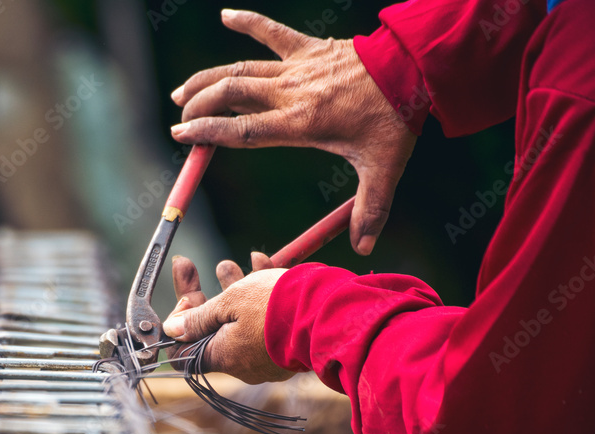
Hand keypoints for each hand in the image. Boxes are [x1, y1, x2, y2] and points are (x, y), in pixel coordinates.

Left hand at [163, 253, 295, 384]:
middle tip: (196, 266)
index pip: (184, 352)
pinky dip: (259, 296)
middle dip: (204, 295)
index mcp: (223, 358)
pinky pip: (264, 322)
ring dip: (231, 290)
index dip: (178, 325)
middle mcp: (242, 364)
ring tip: (228, 264)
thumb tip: (172, 329)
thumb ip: (199, 317)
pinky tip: (260, 264)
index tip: (185, 299)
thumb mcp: (229, 304)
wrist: (331, 314)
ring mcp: (266, 357)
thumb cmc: (275, 307)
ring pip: (240, 321)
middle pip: (211, 330)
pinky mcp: (286, 346)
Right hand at [170, 9, 416, 254]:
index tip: (180, 136)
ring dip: (207, 79)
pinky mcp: (308, 48)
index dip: (206, 132)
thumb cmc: (396, 117)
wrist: (414, 67)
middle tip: (180, 121)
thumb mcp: (383, 167)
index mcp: (300, 123)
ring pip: (240, 68)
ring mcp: (297, 67)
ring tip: (182, 91)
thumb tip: (365, 249)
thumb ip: (371, 209)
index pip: (241, 129)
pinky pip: (272, 32)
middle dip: (199, 107)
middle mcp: (291, 93)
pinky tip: (225, 14)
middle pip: (230, 95)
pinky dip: (248, 21)